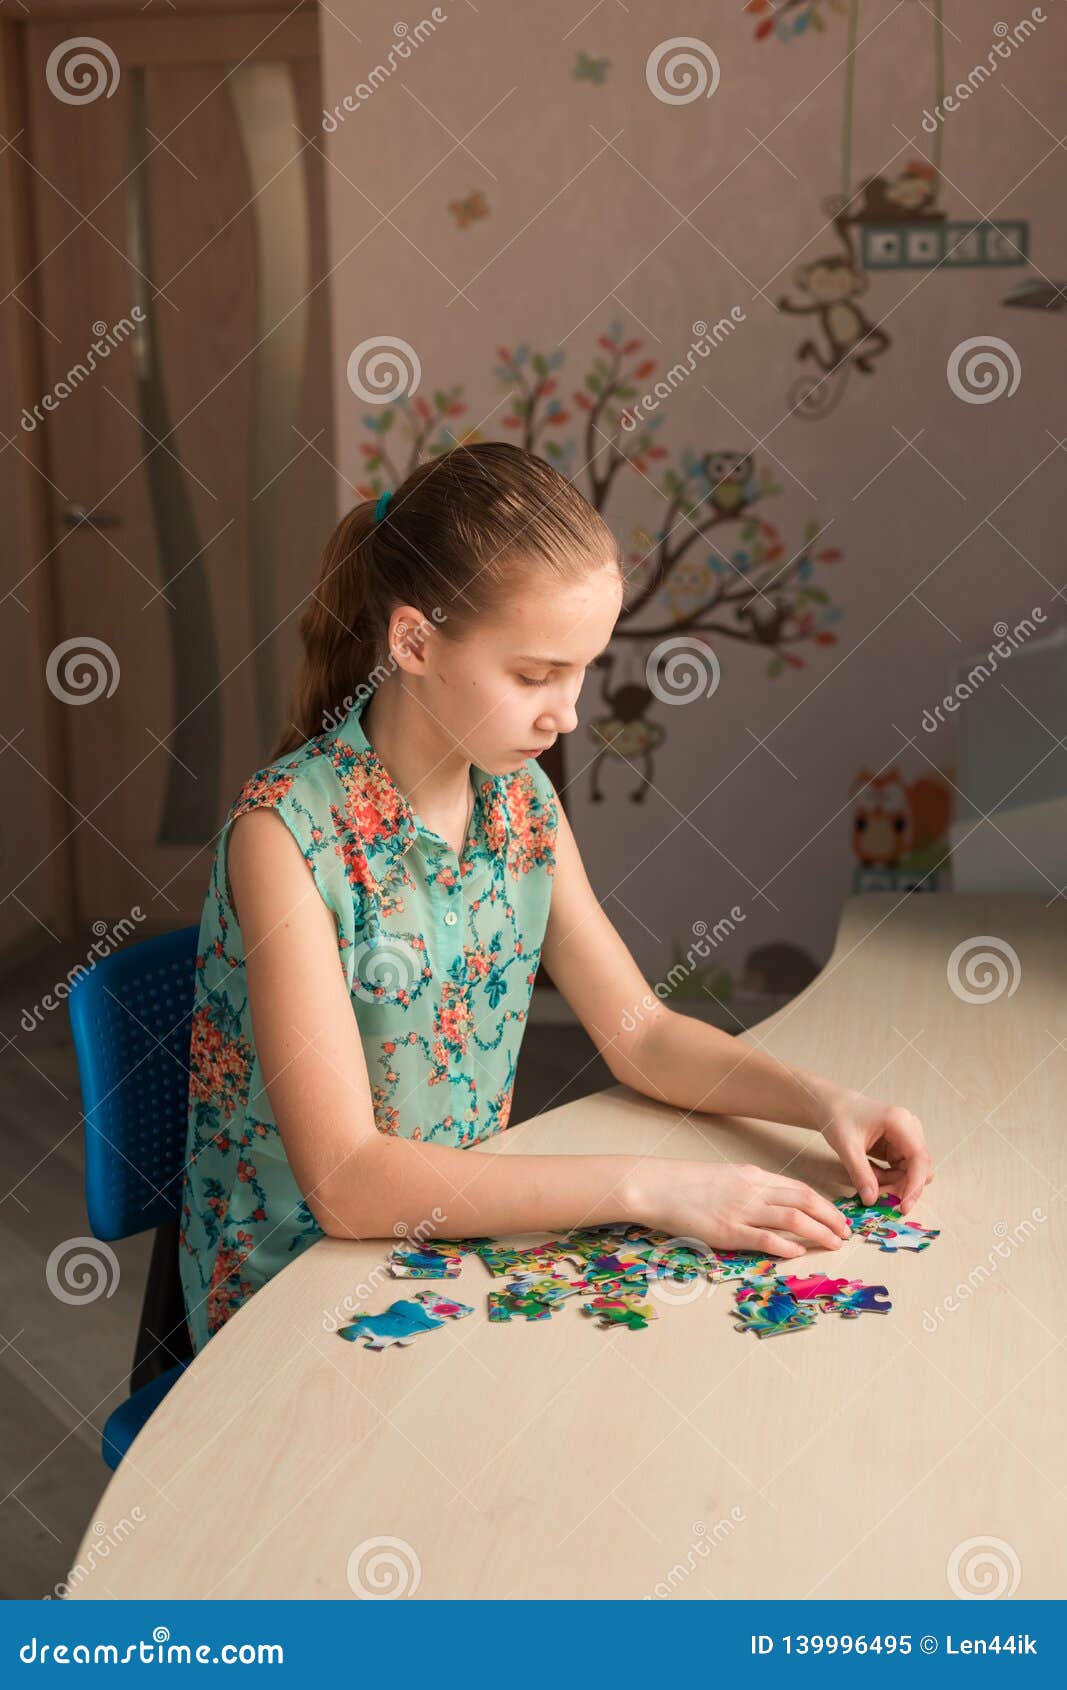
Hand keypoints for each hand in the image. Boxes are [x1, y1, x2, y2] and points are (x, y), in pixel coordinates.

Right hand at [629, 1159, 851, 1259]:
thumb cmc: (687, 1184)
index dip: (824, 1204)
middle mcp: (752, 1191)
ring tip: (834, 1244)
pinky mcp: (726, 1230)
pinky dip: (785, 1245)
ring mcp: (740, 1211)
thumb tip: (774, 1202)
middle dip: (830, 1218)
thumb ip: (751, 1188)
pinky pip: (764, 1238)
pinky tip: (799, 1252)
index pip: (799, 1189)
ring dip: (818, 1232)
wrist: (657, 1186)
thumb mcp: (726, 1177)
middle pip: (803, 1202)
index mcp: (753, 1176)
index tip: (839, 1217)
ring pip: (791, 1219)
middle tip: (846, 1233)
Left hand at [818, 1086, 932, 1214]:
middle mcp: (910, 1129)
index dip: (914, 1186)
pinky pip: (899, 1171)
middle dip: (900, 1188)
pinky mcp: (899, 1147)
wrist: (831, 1105)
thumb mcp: (846, 1147)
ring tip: (867, 1183)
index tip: (904, 1207)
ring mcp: (906, 1138)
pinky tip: (868, 1173)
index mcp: (901, 1123)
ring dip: (892, 1185)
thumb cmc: (838, 1117)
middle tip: (877, 1200)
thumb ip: (860, 1174)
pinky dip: (886, 1179)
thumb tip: (872, 1200)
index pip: (919, 1160)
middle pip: (918, 1169)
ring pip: (909, 1173)